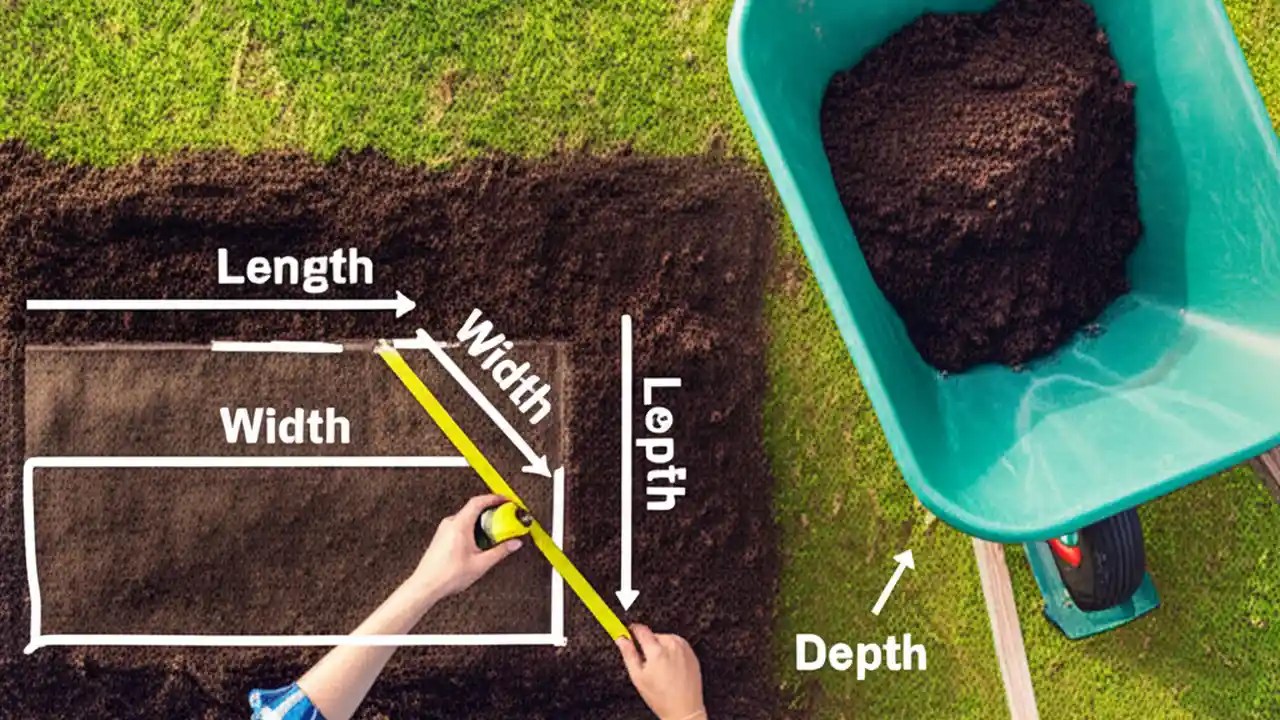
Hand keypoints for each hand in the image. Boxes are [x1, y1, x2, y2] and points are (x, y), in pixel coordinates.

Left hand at [408, 494, 522, 599]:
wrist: (426, 585)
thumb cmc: (447, 576)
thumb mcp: (481, 564)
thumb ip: (500, 551)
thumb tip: (513, 544)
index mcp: (459, 525)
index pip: (478, 501)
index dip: (494, 498)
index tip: (505, 500)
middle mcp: (450, 524)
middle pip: (473, 508)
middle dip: (490, 512)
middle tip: (503, 519)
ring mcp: (444, 530)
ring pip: (467, 518)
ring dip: (481, 522)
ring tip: (492, 534)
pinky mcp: (441, 537)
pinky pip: (460, 525)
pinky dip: (472, 529)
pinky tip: (478, 543)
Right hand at [617, 625, 705, 719]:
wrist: (685, 709)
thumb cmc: (662, 697)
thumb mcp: (638, 677)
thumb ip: (628, 654)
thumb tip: (621, 639)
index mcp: (657, 650)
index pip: (641, 629)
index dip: (632, 631)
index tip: (628, 633)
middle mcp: (672, 645)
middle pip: (653, 635)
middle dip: (647, 645)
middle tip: (647, 663)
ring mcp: (684, 648)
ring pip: (665, 639)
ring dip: (660, 648)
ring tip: (660, 668)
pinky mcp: (692, 653)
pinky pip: (677, 645)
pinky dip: (671, 652)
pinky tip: (670, 668)